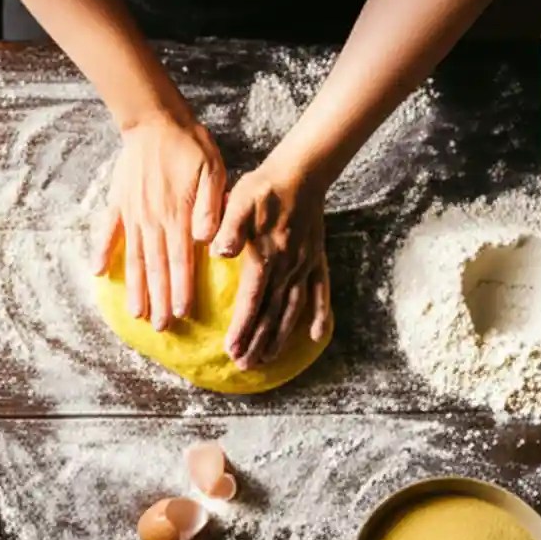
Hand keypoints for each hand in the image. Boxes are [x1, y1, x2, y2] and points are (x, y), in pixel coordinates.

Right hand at [93, 115, 225, 330]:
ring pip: (134, 257)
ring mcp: (132, 213)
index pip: (180, 259)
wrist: (154, 120)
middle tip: (160, 328)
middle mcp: (152, 219)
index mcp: (178, 214)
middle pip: (157, 267)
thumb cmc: (190, 145)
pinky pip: (107, 232)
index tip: (180, 313)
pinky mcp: (118, 203)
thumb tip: (206, 238)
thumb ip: (210, 205)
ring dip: (135, 287)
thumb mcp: (212, 169)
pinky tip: (98, 273)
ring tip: (135, 314)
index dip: (180, 288)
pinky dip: (102, 252)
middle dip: (159, 299)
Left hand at [210, 159, 329, 368]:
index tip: (231, 350)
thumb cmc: (264, 187)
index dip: (241, 327)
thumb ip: (229, 227)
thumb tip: (220, 252)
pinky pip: (320, 292)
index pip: (251, 300)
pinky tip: (318, 336)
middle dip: (257, 342)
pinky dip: (319, 315)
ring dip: (280, 337)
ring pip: (293, 310)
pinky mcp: (316, 260)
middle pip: (271, 313)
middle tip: (245, 366)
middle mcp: (288, 267)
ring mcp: (304, 266)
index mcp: (266, 256)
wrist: (301, 173)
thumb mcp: (239, 200)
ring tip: (269, 358)